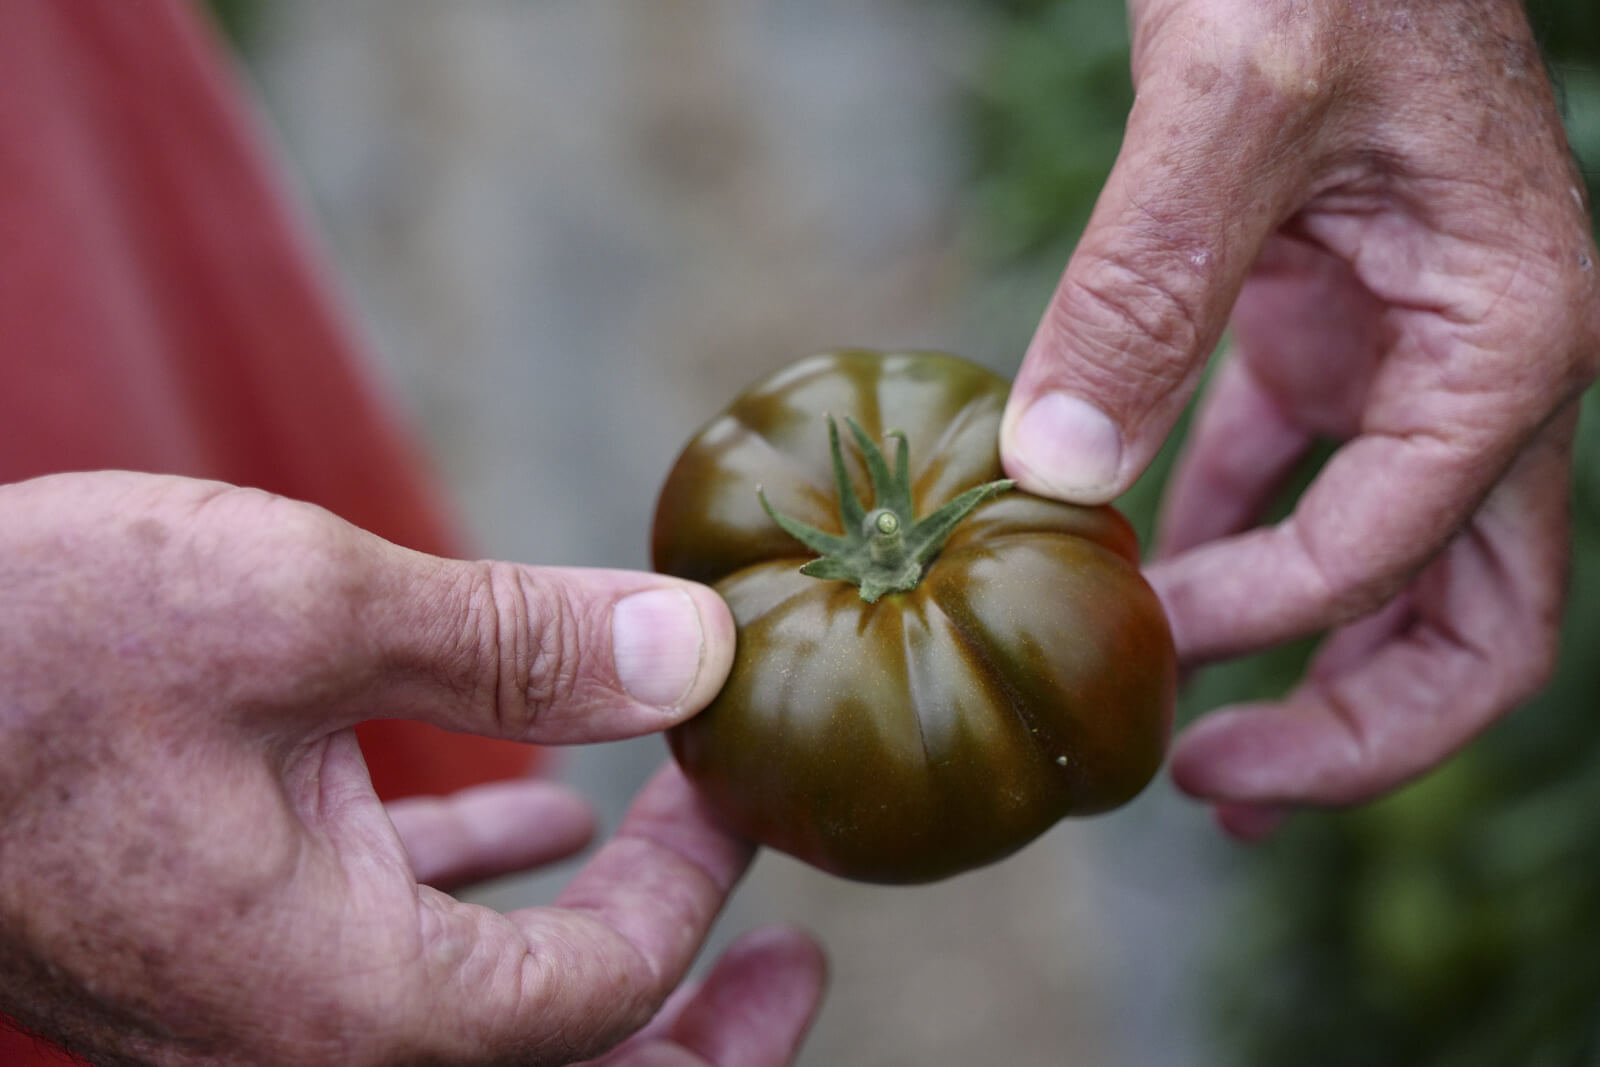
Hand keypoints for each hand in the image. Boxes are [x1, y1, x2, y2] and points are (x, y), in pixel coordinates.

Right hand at [0, 471, 823, 1064]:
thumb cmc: (31, 649)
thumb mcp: (306, 611)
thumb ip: (518, 641)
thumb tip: (696, 650)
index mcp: (339, 1007)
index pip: (599, 993)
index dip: (697, 888)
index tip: (740, 779)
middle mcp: (294, 1046)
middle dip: (695, 1030)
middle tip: (800, 966)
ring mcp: (243, 1008)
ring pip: (473, 1026)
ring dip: (593, 960)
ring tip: (678, 865)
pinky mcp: (209, 941)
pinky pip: (380, 953)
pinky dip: (474, 895)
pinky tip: (534, 816)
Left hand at [998, 0, 1599, 834]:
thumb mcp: (1231, 104)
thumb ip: (1149, 289)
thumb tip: (1061, 473)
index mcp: (1511, 337)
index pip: (1395, 550)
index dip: (1262, 617)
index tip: (1137, 631)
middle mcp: (1490, 368)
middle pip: (1471, 621)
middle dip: (1357, 730)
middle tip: (1220, 789)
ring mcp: (1415, 359)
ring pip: (1399, 572)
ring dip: (1308, 670)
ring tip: (1200, 753)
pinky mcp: (1334, 333)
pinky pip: (1301, 479)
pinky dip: (1235, 546)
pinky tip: (1155, 586)